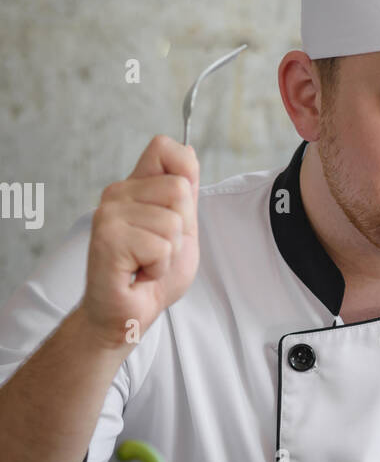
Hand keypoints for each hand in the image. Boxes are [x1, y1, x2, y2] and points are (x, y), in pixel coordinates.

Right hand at [82, 135, 199, 349]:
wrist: (127, 314)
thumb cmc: (152, 275)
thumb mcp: (181, 230)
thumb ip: (185, 194)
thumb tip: (188, 152)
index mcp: (135, 187)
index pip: (164, 147)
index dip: (184, 175)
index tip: (176, 212)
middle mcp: (117, 194)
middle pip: (179, 189)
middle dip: (181, 229)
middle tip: (157, 250)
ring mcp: (109, 214)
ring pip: (172, 222)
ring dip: (168, 253)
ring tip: (146, 263)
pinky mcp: (108, 239)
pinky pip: (160, 246)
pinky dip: (158, 267)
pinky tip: (139, 273)